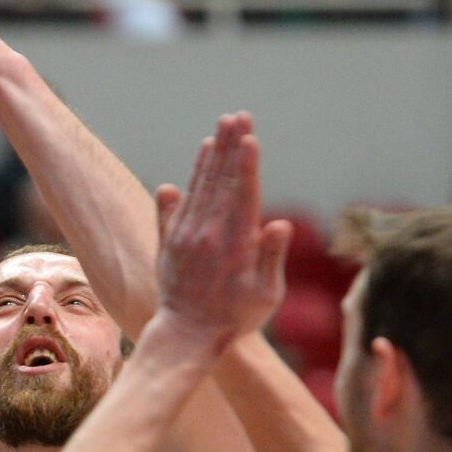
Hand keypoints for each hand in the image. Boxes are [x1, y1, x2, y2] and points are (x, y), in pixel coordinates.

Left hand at [154, 112, 290, 347]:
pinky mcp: (171, 239)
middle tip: (238, 116)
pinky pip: (181, 201)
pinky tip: (201, 157)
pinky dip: (192, 177)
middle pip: (222, 181)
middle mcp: (209, 234)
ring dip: (212, 154)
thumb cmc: (237, 318)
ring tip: (221, 127)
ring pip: (202, 185)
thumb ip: (272, 258)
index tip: (249, 137)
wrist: (187, 335)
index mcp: (237, 245)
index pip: (243, 194)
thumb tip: (279, 224)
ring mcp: (187, 235)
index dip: (247, 164)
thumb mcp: (266, 296)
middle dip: (230, 146)